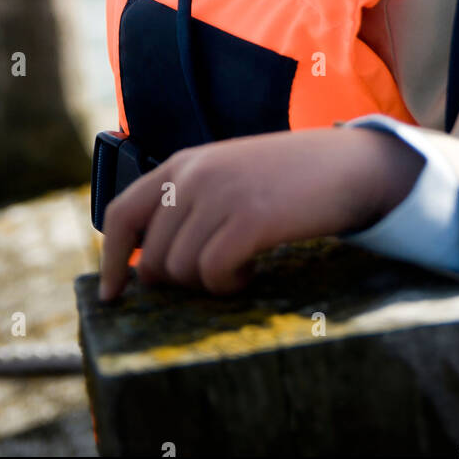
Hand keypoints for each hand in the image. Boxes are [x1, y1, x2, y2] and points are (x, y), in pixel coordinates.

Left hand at [98, 125, 424, 300]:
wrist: (348, 164)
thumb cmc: (287, 178)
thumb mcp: (226, 174)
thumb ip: (187, 202)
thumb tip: (147, 264)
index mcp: (181, 163)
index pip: (121, 213)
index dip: (111, 259)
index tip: (113, 295)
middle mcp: (192, 175)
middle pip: (151, 257)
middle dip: (178, 281)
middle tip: (216, 274)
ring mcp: (220, 195)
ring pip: (180, 271)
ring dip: (209, 282)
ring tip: (241, 265)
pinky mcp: (249, 219)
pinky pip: (214, 273)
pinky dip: (230, 285)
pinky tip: (252, 272)